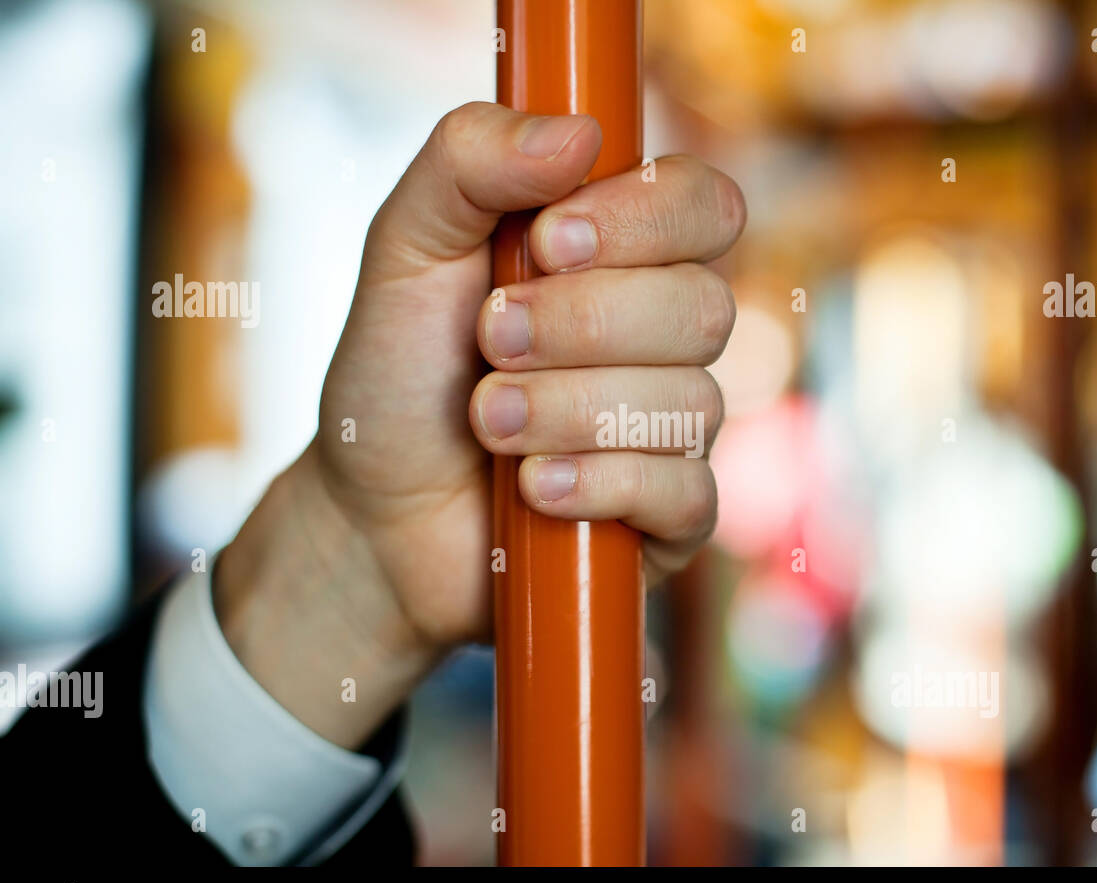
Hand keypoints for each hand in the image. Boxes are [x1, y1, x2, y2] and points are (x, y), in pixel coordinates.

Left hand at [214, 103, 744, 747]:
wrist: (375, 512)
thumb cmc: (401, 376)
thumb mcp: (405, 249)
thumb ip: (468, 161)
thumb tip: (580, 133)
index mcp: (622, 256)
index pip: (703, 206)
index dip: (643, 221)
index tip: (548, 242)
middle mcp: (664, 337)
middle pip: (702, 306)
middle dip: (580, 327)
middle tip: (489, 343)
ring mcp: (674, 428)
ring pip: (688, 403)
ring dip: (567, 410)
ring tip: (487, 424)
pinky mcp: (672, 516)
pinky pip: (686, 493)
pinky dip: (600, 484)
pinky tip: (535, 490)